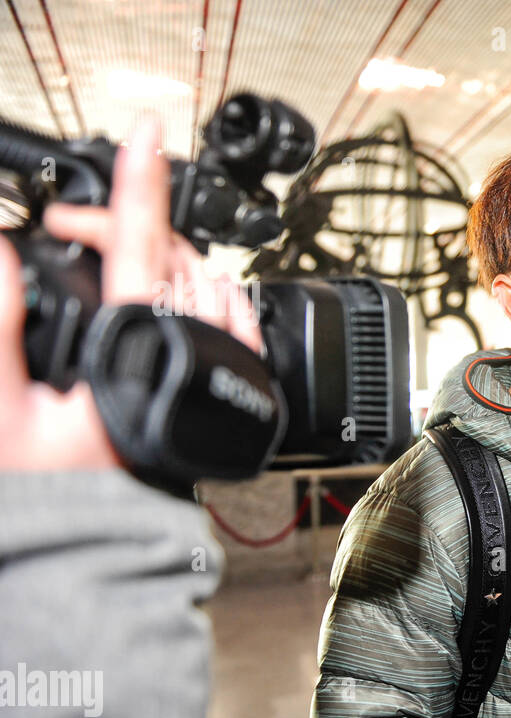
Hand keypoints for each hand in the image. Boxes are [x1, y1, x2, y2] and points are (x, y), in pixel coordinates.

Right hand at [0, 115, 261, 471]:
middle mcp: (188, 359)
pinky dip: (208, 291)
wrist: (93, 542)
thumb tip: (2, 250)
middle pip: (174, 258)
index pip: (141, 251)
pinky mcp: (225, 389)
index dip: (140, 185)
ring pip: (207, 283)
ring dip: (162, 256)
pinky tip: (179, 288)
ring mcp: (216, 374)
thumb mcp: (2, 405)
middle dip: (127, 227)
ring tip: (112, 259)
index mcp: (136, 355)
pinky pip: (235, 321)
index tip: (145, 130)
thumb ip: (0, 323)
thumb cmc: (49, 490)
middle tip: (68, 229)